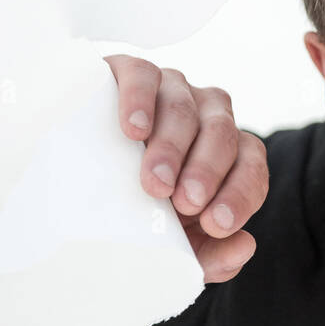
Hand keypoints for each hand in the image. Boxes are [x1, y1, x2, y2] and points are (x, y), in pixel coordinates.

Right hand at [104, 55, 268, 282]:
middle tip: (184, 203)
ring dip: (172, 147)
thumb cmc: (136, 211)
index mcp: (229, 152)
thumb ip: (212, 254)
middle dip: (207, 171)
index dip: (240, 194)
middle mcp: (208, 114)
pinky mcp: (131, 71)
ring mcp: (172, 89)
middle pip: (223, 134)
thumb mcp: (172, 242)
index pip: (252, 166)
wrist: (72, 174)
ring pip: (185, 107)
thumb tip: (245, 246)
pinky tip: (132, 130)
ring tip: (154, 183)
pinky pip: (143, 76)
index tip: (216, 225)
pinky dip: (140, 101)